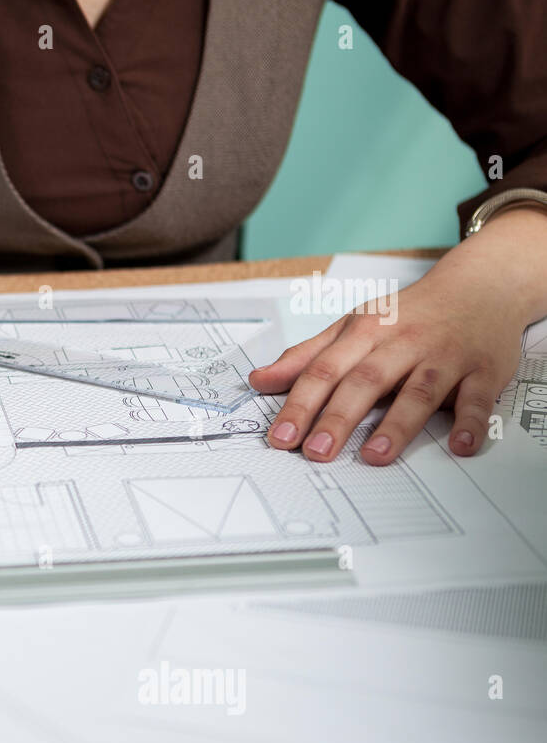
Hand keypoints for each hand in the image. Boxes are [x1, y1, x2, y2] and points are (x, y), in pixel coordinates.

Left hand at [250, 208, 546, 464]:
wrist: (480, 286)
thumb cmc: (407, 315)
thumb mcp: (351, 327)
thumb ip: (305, 356)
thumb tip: (259, 380)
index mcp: (365, 333)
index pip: (324, 371)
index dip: (300, 405)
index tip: (281, 437)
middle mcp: (403, 344)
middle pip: (366, 382)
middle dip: (338, 418)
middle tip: (315, 452)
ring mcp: (445, 357)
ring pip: (419, 391)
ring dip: (397, 425)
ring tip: (374, 456)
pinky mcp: (483, 371)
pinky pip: (478, 399)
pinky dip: (471, 422)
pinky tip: (460, 446)